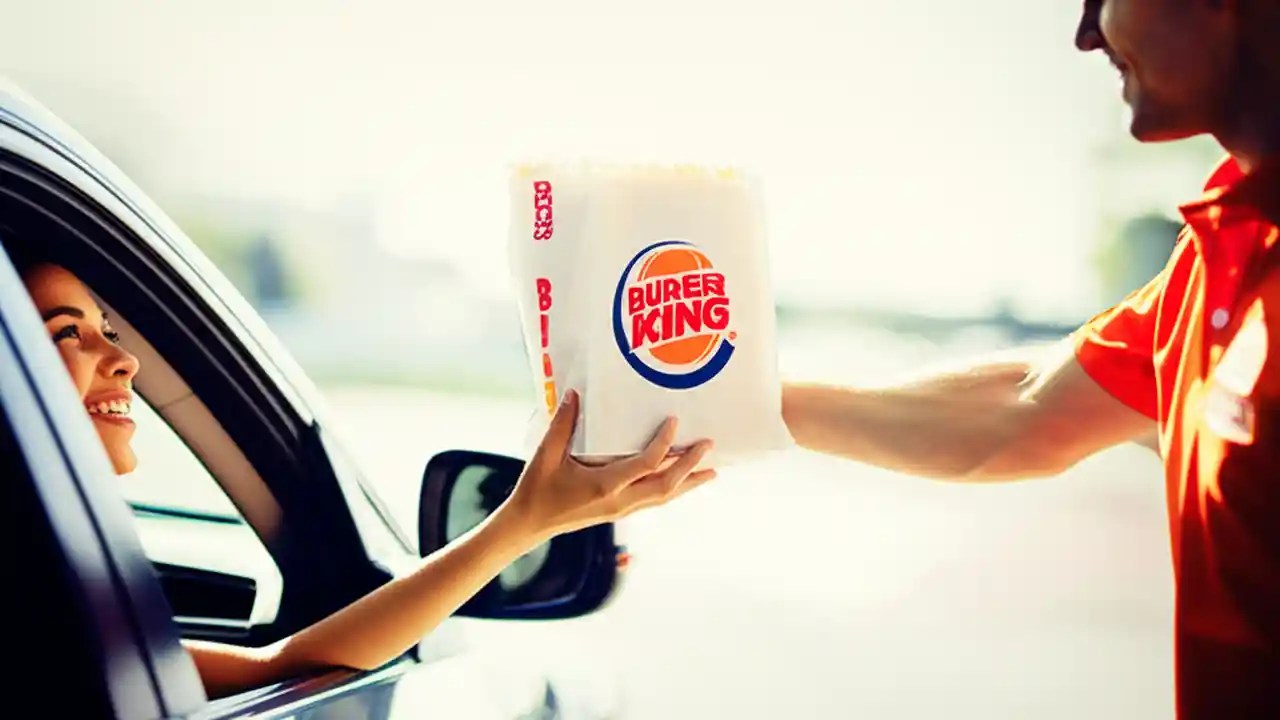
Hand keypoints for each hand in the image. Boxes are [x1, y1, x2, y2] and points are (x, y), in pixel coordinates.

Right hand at [507, 389, 715, 541]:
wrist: (529, 524)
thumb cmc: (537, 489)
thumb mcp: (546, 454)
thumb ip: (562, 423)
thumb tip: (574, 393)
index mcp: (604, 485)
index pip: (646, 464)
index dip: (664, 443)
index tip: (674, 422)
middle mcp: (619, 501)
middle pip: (666, 485)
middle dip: (690, 466)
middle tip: (709, 446)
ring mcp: (621, 510)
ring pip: (664, 497)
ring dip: (688, 483)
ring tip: (711, 470)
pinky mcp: (619, 512)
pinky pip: (654, 500)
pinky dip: (673, 489)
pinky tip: (682, 482)